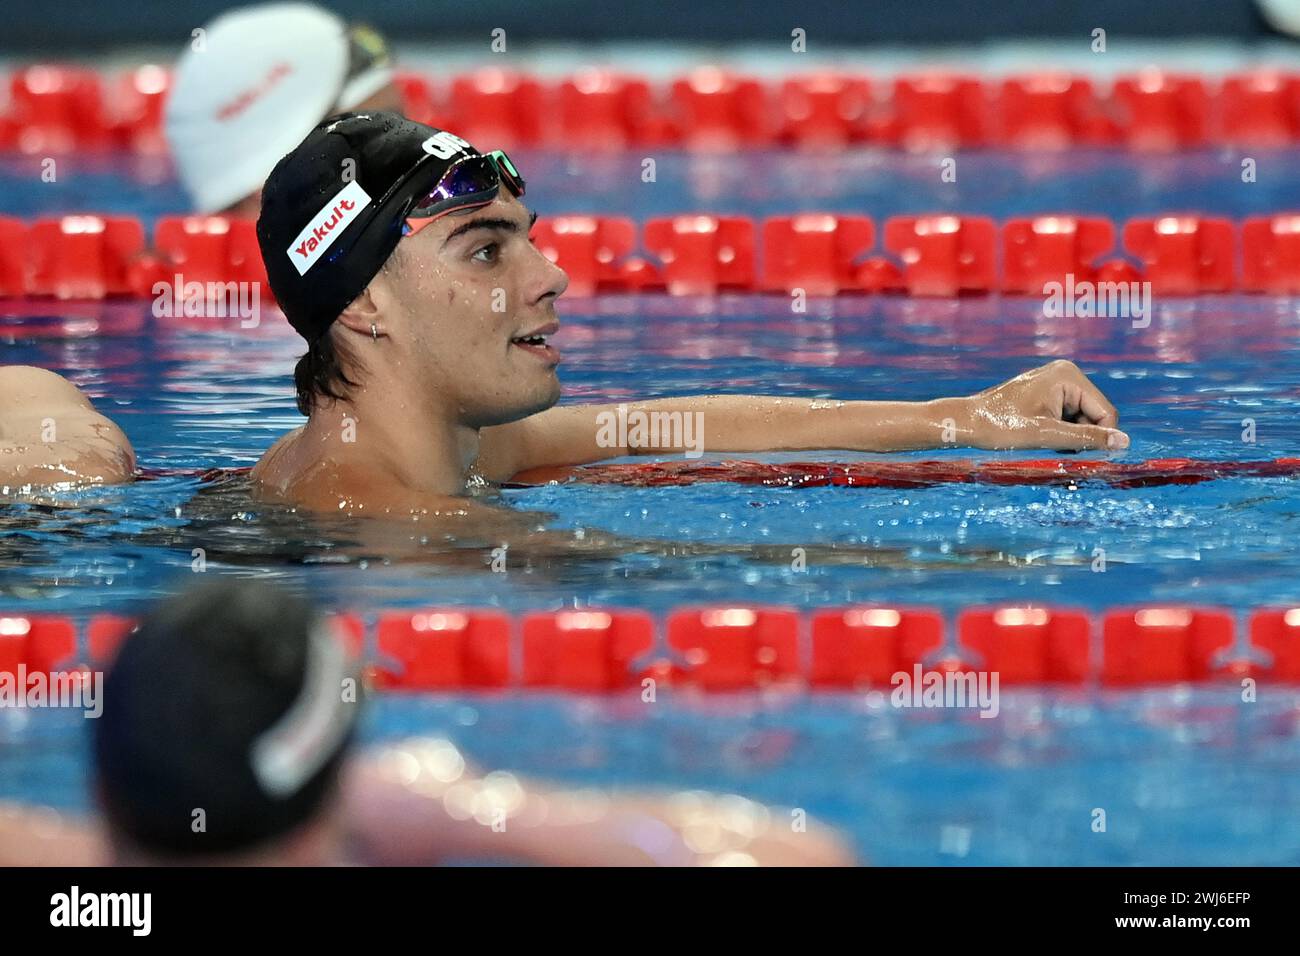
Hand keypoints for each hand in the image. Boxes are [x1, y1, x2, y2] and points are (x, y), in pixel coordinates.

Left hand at [959, 360, 1128, 450]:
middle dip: (1080, 436)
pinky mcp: (1046, 392)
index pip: (1106, 413)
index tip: (1074, 453)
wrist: (967, 422)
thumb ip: (1087, 439)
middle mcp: (1066, 372)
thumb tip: (1124, 442)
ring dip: (1069, 436)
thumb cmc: (1002, 428)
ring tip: (1043, 441)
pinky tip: (1040, 436)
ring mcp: (1056, 381)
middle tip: (1052, 447)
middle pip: (1095, 415)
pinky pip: (1067, 416)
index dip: (1098, 438)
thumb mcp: (1047, 435)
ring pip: (1082, 419)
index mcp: (1069, 376)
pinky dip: (1059, 431)